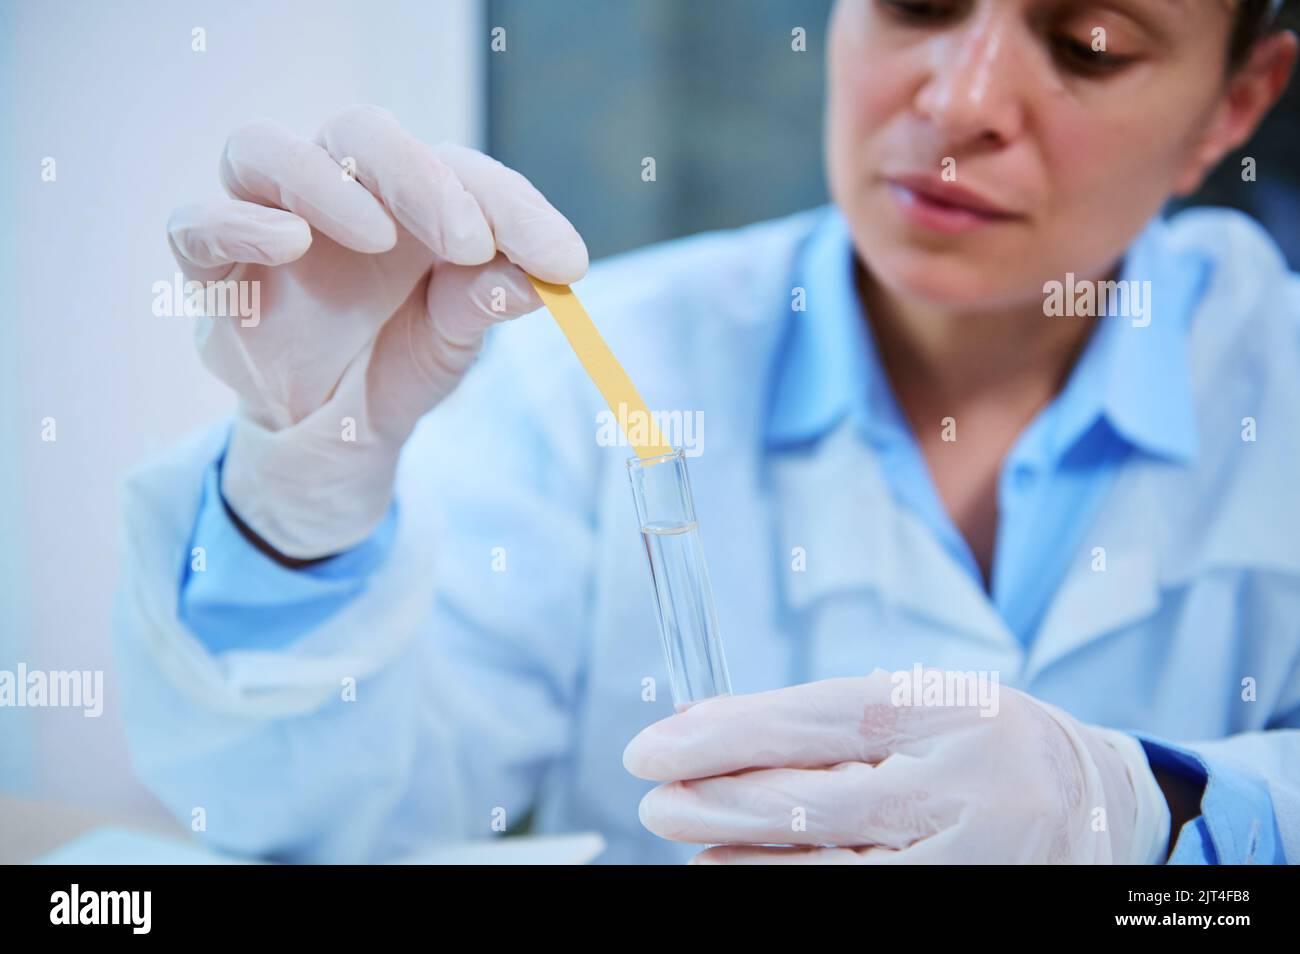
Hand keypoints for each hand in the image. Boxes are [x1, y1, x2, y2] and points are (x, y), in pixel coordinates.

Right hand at [167, 105, 586, 557]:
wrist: (326, 434)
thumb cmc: (396, 364)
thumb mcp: (451, 343)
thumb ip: (482, 304)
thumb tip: (537, 282)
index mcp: (411, 198)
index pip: (462, 172)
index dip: (516, 209)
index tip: (566, 262)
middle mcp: (339, 191)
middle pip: (360, 133)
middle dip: (421, 178)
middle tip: (471, 241)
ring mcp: (269, 220)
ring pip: (265, 150)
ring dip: (324, 181)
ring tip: (377, 236)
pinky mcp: (213, 269)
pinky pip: (198, 224)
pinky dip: (237, 225)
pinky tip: (288, 243)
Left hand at [623, 670, 1169, 863]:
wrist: (1102, 802)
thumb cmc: (983, 740)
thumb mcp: (918, 704)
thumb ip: (821, 721)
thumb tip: (706, 726)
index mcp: (945, 712)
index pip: (817, 722)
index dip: (725, 737)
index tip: (653, 749)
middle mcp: (962, 787)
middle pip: (818, 804)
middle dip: (719, 805)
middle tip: (656, 802)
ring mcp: (970, 859)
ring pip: (833, 868)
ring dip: (745, 857)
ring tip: (690, 840)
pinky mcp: (967, 902)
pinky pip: (864, 899)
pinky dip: (796, 885)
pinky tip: (743, 871)